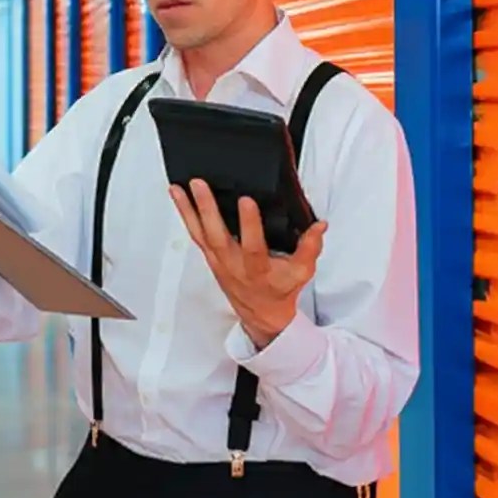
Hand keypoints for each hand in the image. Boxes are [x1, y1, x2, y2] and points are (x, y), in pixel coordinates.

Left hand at [168, 179, 326, 349]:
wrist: (260, 312)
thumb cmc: (280, 289)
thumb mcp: (301, 273)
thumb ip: (310, 248)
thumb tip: (319, 226)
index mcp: (257, 269)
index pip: (252, 246)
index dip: (250, 224)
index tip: (247, 200)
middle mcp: (233, 264)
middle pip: (216, 235)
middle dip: (207, 209)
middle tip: (200, 185)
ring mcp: (218, 260)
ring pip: (200, 233)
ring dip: (188, 209)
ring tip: (178, 188)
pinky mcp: (210, 256)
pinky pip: (195, 233)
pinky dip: (185, 214)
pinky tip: (178, 196)